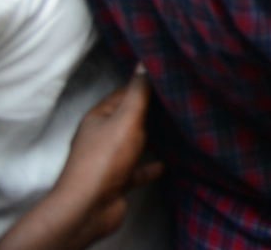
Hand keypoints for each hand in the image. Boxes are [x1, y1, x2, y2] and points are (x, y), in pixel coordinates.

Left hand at [48, 69, 163, 246]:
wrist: (89, 207)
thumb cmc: (106, 157)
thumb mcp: (126, 119)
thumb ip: (138, 93)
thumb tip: (144, 63)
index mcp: (98, 118)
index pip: (123, 95)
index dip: (144, 86)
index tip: (169, 80)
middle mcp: (100, 137)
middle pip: (129, 119)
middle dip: (152, 112)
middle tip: (180, 102)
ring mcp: (108, 160)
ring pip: (134, 144)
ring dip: (153, 139)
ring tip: (179, 129)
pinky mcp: (117, 181)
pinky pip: (138, 169)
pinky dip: (152, 166)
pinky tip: (169, 162)